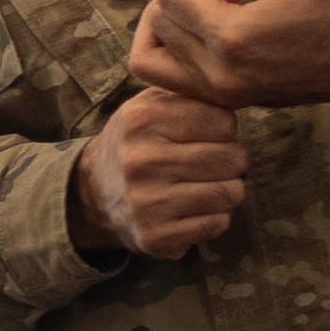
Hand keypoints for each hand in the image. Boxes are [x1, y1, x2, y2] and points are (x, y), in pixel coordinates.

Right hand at [69, 89, 246, 259]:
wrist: (92, 192)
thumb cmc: (136, 143)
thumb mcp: (150, 105)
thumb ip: (189, 94)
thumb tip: (237, 94)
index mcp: (142, 120)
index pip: (225, 122)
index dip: (225, 129)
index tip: (208, 136)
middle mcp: (142, 160)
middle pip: (233, 158)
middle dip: (232, 161)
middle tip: (214, 164)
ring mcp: (147, 202)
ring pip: (230, 193)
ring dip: (228, 190)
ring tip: (208, 185)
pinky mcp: (155, 236)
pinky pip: (217, 224)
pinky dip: (214, 217)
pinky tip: (194, 209)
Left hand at [127, 0, 329, 109]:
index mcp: (234, 38)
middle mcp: (219, 74)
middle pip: (159, 26)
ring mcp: (221, 94)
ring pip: (152, 60)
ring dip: (171, 26)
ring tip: (212, 7)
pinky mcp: (228, 101)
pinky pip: (173, 81)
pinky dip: (180, 51)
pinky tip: (220, 29)